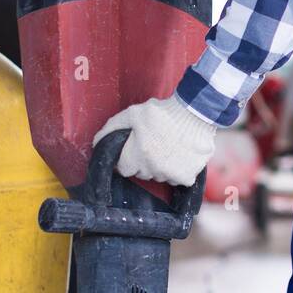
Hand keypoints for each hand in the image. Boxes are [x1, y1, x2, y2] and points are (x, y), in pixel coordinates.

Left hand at [93, 93, 216, 184]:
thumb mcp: (132, 114)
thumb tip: (96, 143)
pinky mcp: (187, 176)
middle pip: (142, 173)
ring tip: (168, 147)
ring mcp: (172, 174)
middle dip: (143, 162)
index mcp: (138, 154)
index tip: (134, 149)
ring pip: (159, 176)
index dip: (127, 157)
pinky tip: (180, 154)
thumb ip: (112, 128)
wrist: (196, 113)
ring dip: (161, 166)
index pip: (123, 168)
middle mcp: (154, 168)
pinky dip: (178, 170)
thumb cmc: (163, 113)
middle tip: (153, 144)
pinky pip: (177, 180)